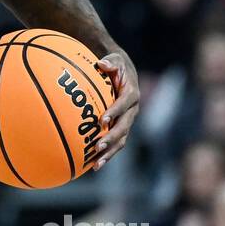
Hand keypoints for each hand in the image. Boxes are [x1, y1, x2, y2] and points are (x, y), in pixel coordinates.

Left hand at [92, 49, 139, 168]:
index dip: (115, 111)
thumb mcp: (114, 60)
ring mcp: (127, 122)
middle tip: (98, 146)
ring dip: (110, 152)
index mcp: (132, 94)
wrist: (124, 74)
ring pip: (121, 140)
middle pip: (124, 127)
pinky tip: (92, 165)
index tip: (102, 120)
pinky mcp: (121, 129)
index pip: (125, 103)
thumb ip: (110, 61)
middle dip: (112, 138)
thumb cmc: (115, 65)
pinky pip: (115, 144)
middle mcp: (132, 111)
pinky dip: (106, 154)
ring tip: (97, 164)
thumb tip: (102, 63)